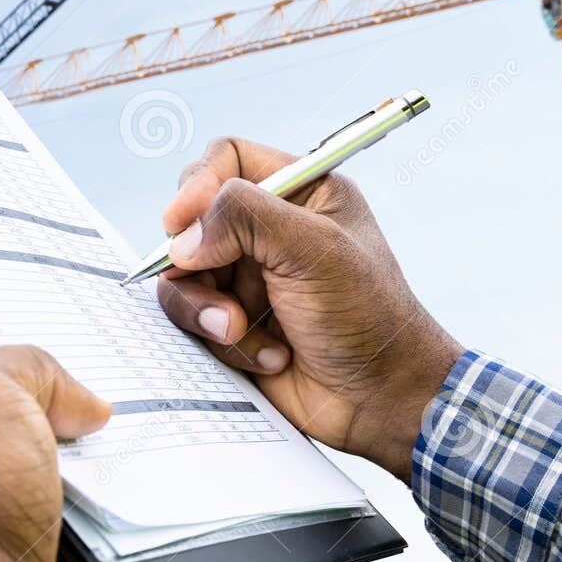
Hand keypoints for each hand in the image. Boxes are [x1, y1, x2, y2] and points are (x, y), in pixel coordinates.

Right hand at [155, 137, 461, 480]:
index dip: (197, 184)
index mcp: (301, 194)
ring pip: (182, 275)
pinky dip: (223, 341)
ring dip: (207, 307)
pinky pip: (194, 321)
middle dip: (195, 258)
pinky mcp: (233, 324)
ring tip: (241, 330)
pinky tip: (268, 356)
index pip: (227, 160)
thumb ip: (246, 219)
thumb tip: (184, 237)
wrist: (382, 401)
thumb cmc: (369, 317)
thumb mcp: (315, 249)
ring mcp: (248, 279)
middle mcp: (269, 232)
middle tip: (213, 279)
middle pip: (192, 218)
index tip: (180, 221)